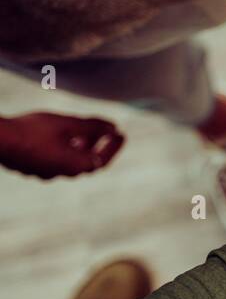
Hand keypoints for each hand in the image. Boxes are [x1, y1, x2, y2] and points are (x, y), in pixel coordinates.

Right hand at [0, 112, 124, 178]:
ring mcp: (44, 172)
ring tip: (83, 131)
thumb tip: (114, 127)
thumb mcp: (68, 124)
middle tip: (106, 131)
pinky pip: (54, 160)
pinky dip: (65, 148)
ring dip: (81, 146)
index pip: (102, 159)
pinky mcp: (31, 167)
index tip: (122, 134)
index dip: (114, 146)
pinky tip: (59, 136)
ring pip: (70, 161)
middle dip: (98, 145)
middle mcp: (61, 174)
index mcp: (74, 166)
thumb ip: (93, 126)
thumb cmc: (33, 130)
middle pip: (87, 161)